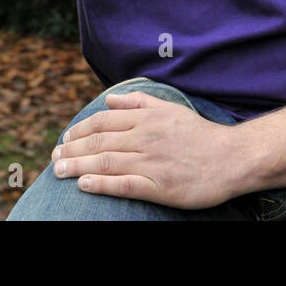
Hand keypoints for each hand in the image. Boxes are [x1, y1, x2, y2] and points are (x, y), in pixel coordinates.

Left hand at [49, 91, 245, 208]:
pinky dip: (100, 184)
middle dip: (71, 149)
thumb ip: (139, 101)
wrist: (231, 159)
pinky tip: (83, 185)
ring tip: (58, 171)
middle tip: (54, 157)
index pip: (103, 121)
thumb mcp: (170, 109)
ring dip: (77, 166)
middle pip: (98, 141)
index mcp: (147, 118)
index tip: (65, 137)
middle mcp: (145, 137)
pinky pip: (123, 184)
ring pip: (104, 162)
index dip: (79, 129)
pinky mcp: (159, 186)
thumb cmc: (200, 134)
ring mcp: (151, 162)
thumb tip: (110, 98)